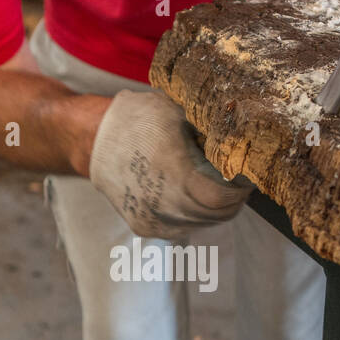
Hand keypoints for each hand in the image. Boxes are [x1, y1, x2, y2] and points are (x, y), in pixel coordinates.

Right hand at [90, 90, 249, 238]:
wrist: (94, 139)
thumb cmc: (139, 118)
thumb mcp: (179, 112)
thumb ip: (211, 131)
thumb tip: (244, 138)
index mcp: (175, 174)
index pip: (221, 198)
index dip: (239, 190)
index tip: (246, 176)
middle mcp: (164, 204)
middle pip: (216, 214)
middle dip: (232, 199)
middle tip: (237, 181)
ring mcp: (153, 219)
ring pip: (201, 222)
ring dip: (214, 208)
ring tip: (215, 185)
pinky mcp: (144, 227)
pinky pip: (183, 226)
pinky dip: (194, 214)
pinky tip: (193, 194)